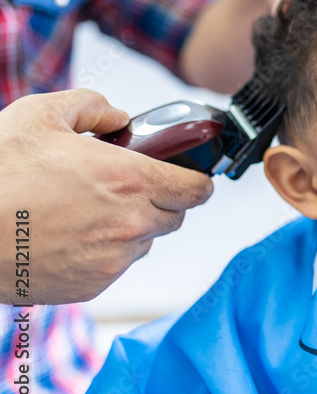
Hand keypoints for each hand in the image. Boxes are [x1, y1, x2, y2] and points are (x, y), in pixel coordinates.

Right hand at [0, 89, 213, 304]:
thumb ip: (93, 108)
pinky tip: (69, 236)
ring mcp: (112, 259)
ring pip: (144, 243)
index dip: (197, 181)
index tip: (189, 178)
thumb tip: (121, 117)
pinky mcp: (91, 286)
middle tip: (125, 188)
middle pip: (175, 216)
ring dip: (130, 228)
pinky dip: (103, 253)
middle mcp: (131, 223)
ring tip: (86, 211)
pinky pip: (115, 267)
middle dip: (159, 201)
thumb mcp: (42, 115)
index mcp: (131, 179)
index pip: (198, 189)